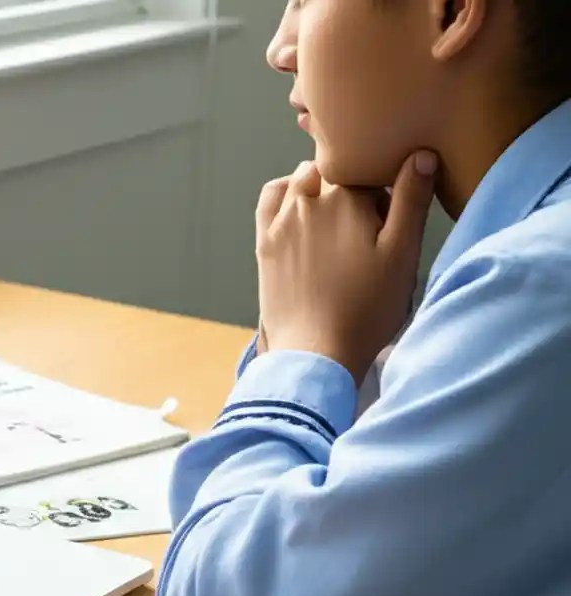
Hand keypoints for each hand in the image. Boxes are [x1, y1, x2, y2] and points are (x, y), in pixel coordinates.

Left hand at [255, 151, 437, 381]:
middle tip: (365, 229)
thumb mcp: (403, 254)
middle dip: (353, 189)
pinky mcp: (265, 240)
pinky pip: (271, 196)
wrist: (315, 349)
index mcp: (348, 198)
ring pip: (304, 179)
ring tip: (336, 223)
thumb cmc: (367, 308)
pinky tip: (299, 207)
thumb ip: (411, 201)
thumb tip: (421, 154)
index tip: (388, 222)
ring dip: (321, 187)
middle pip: (337, 173)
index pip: (372, 172)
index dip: (384, 193)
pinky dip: (286, 191)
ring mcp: (282, 219)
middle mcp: (310, 200)